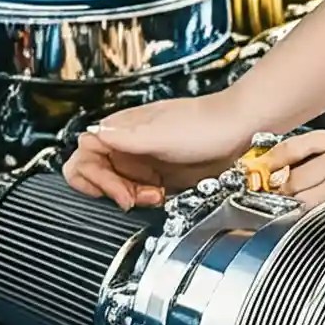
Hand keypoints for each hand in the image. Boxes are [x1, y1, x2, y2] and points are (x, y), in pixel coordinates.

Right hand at [63, 92, 256, 209]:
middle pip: (97, 175)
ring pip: (118, 187)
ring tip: (155, 196)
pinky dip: (146, 200)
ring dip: (131, 197)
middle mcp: (128, 144)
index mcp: (120, 129)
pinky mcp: (160, 176)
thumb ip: (123, 138)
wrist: (241, 130)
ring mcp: (144, 160)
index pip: (83, 156)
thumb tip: (91, 136)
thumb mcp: (159, 133)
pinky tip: (163, 197)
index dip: (94, 178)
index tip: (119, 192)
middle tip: (134, 198)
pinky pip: (139, 193)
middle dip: (112, 191)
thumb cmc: (204, 124)